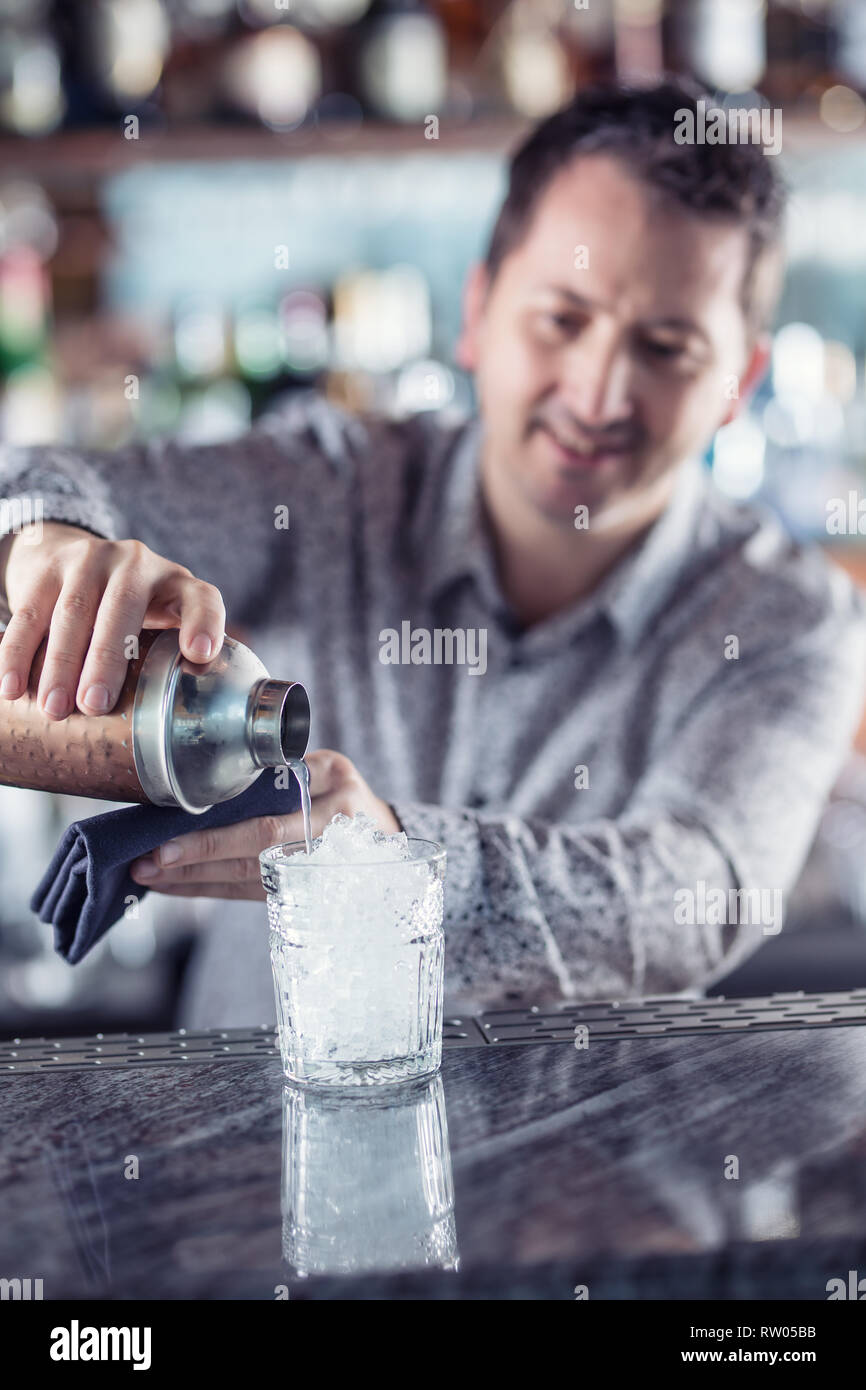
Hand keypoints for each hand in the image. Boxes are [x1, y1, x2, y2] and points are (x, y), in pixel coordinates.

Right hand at [0, 522, 224, 719]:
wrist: (80, 560)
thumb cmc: (136, 612)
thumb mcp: (164, 623)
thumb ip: (173, 660)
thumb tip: (174, 724)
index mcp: (178, 584)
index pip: (202, 599)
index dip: (204, 623)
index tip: (199, 654)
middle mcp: (137, 564)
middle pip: (123, 608)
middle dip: (106, 659)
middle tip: (93, 704)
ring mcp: (91, 561)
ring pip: (73, 611)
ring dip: (60, 663)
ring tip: (54, 708)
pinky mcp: (49, 569)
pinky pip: (30, 613)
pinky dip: (18, 653)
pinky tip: (12, 687)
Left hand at [129, 750, 401, 899]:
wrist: (387, 837)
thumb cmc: (345, 793)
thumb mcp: (329, 768)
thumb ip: (284, 770)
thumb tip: (214, 774)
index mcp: (332, 793)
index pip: (267, 822)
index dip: (216, 835)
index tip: (170, 833)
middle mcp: (327, 834)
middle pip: (254, 854)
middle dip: (198, 858)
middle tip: (150, 862)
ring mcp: (315, 870)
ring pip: (248, 879)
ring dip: (194, 880)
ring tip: (148, 876)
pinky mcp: (300, 891)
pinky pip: (248, 892)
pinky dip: (208, 889)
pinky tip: (174, 886)